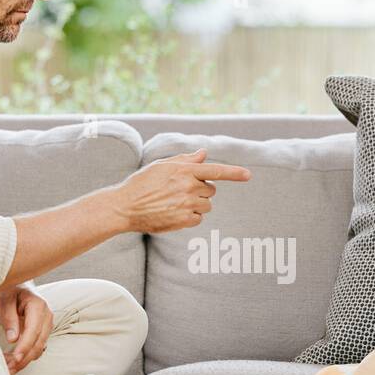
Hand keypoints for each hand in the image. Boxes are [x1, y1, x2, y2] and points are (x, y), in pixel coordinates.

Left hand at [0, 284, 52, 374]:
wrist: (17, 287)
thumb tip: (13, 339)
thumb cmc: (10, 291)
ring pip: (38, 349)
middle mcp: (46, 317)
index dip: (25, 346)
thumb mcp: (5, 300)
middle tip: (8, 369)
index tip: (15, 358)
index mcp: (38, 306)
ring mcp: (46, 326)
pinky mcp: (42, 333)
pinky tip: (12, 362)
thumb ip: (9, 318)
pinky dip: (25, 357)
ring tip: (7, 368)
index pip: (33, 331)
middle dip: (24, 358)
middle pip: (38, 343)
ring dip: (24, 361)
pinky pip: (36, 348)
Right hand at [114, 148, 250, 233]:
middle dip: (201, 190)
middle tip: (181, 190)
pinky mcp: (184, 220)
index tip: (248, 175)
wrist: (125, 207)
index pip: (215, 170)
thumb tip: (203, 153)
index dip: (234, 173)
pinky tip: (174, 213)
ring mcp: (187, 204)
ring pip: (207, 205)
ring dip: (197, 204)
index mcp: (184, 170)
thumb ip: (185, 160)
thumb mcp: (161, 165)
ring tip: (175, 202)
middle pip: (211, 189)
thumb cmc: (142, 183)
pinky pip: (199, 218)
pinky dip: (190, 217)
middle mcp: (188, 186)